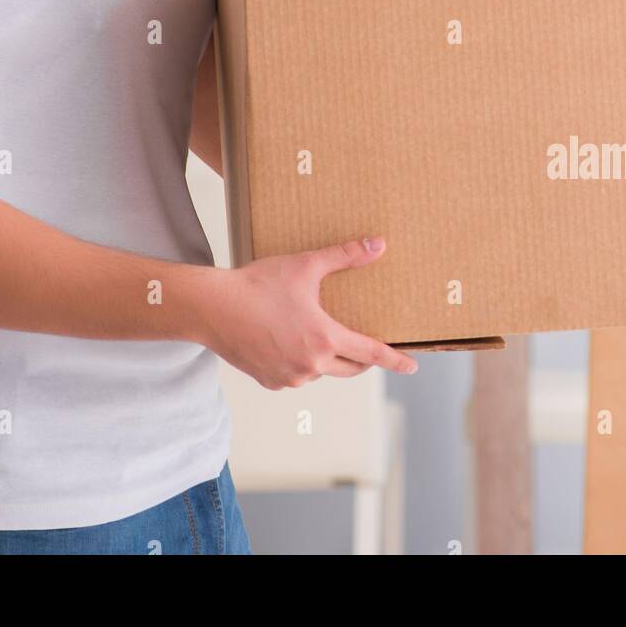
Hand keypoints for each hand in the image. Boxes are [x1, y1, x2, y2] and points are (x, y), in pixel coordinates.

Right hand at [198, 236, 419, 389]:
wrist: (213, 308)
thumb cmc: (259, 284)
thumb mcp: (306, 266)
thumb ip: (345, 256)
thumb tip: (378, 244)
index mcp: (325, 339)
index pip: (372, 353)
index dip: (395, 359)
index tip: (413, 366)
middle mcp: (312, 366)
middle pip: (350, 369)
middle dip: (363, 360)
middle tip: (369, 349)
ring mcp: (290, 378)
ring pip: (321, 371)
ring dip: (326, 358)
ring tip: (315, 333)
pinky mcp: (270, 382)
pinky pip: (295, 375)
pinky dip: (299, 363)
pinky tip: (286, 342)